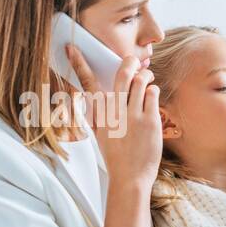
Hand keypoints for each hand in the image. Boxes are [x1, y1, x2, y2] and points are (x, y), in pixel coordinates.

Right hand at [65, 44, 161, 186]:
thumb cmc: (115, 156)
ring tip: (147, 77)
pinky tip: (151, 94)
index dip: (78, 63)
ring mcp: (133, 115)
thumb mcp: (99, 134)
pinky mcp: (150, 120)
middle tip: (133, 59)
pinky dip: (153, 90)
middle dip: (129, 62)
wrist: (129, 178)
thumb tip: (97, 98)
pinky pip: (153, 93)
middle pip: (121, 75)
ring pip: (141, 81)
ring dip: (145, 75)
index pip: (87, 83)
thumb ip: (98, 115)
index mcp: (99, 113)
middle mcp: (114, 111)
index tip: (71, 48)